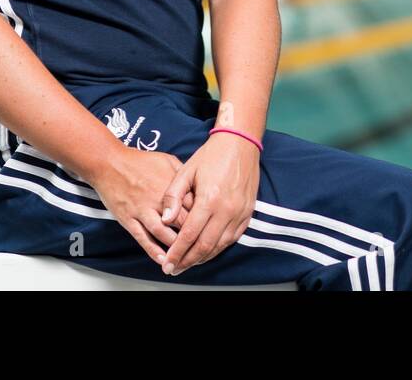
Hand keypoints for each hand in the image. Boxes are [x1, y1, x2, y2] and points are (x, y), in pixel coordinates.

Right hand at [89, 146, 194, 267]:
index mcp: (171, 185)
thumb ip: (183, 175)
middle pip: (181, 221)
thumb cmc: (138, 161)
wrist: (109, 162)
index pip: (194, 205)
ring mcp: (143, 210)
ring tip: (185, 258)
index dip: (203, 218)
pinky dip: (153, 250)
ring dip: (175, 247)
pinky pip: (143, 238)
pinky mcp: (129, 219)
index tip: (210, 227)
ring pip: (163, 233)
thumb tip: (198, 187)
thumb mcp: (167, 161)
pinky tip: (163, 260)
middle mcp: (158, 199)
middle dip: (193, 236)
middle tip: (202, 247)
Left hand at [158, 132, 259, 275]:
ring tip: (188, 263)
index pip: (189, 235)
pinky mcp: (248, 213)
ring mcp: (239, 213)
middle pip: (204, 246)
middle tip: (174, 269)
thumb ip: (173, 196)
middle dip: (188, 261)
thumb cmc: (211, 155)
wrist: (240, 144)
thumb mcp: (186, 171)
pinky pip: (232, 238)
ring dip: (203, 258)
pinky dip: (218, 248)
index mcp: (209, 199)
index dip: (177, 252)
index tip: (167, 263)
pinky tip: (207, 251)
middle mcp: (226, 210)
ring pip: (220, 246)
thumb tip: (164, 220)